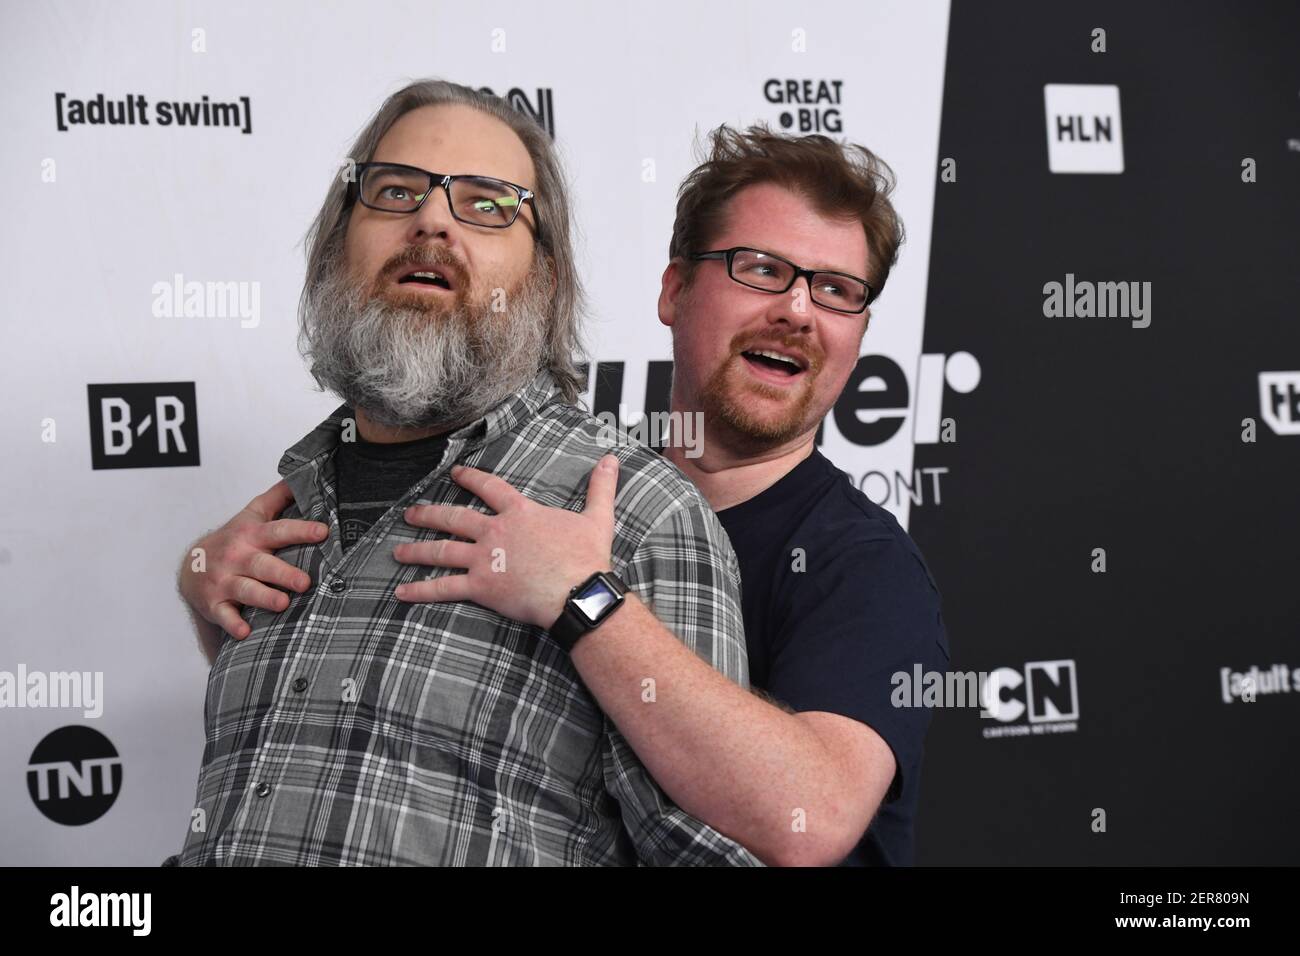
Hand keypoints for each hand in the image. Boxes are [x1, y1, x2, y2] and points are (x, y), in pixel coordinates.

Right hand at [179, 480, 328, 638]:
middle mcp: (238, 557)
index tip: (324, 531)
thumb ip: (277, 498)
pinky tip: (245, 632)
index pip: (279, 530)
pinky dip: (233, 624)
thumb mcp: (252, 515)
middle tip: (305, 582)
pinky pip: (224, 615)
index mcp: (251, 536)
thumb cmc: (234, 540)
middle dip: (283, 573)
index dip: (301, 530)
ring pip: (246, 590)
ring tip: (283, 604)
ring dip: (264, 598)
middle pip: (263, 565)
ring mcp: (224, 581)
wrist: (191, 565)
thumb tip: (302, 475)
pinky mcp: (214, 603)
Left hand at [394, 454, 619, 629]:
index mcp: (519, 513)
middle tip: (409, 513)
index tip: (453, 474)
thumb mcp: (597, 517)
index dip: (469, 479)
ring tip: (397, 551)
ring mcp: (484, 559)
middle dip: (429, 514)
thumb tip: (611, 459)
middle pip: (454, 518)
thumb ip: (600, 487)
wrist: (578, 591)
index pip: (488, 488)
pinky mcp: (480, 586)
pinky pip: (444, 588)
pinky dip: (421, 591)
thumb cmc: (586, 557)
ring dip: (416, 550)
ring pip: (441, 551)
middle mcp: (495, 532)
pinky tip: (401, 593)